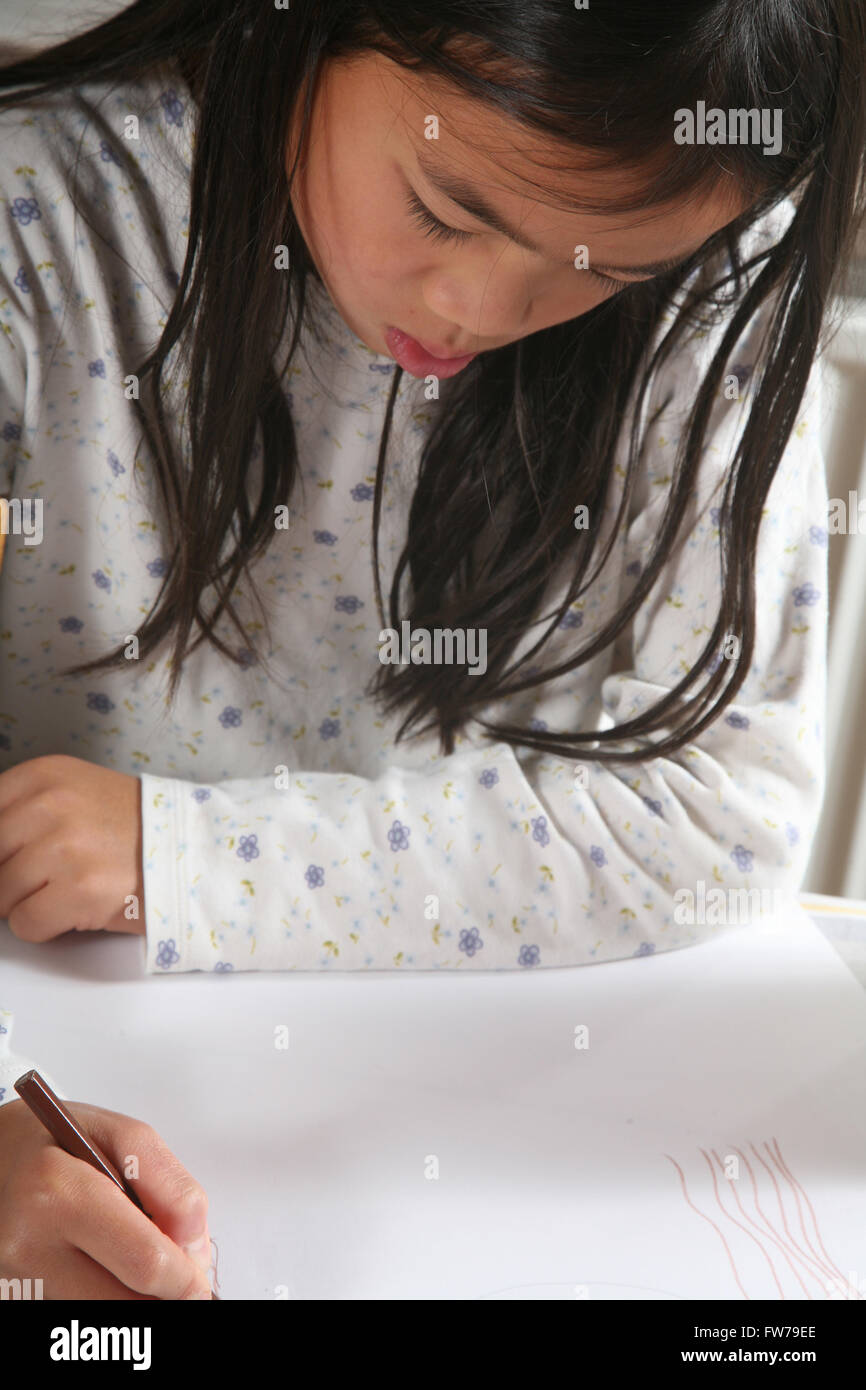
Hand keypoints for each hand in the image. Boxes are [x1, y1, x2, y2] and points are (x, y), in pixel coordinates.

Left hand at [0, 754, 145, 939]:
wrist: (192, 848)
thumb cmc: (131, 829)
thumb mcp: (72, 793)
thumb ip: (22, 811)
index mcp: (45, 775)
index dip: (2, 846)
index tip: (16, 855)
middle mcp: (51, 804)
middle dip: (9, 875)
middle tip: (46, 874)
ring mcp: (65, 848)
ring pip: (1, 896)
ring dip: (29, 902)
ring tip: (67, 888)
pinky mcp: (79, 891)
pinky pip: (25, 924)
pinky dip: (45, 926)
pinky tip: (75, 908)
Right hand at [0, 1098, 213, 1298]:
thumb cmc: (57, 1142)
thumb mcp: (121, 1136)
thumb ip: (170, 1184)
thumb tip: (193, 1249)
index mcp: (58, 1191)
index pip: (143, 1260)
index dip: (184, 1278)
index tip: (200, 1281)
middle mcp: (28, 1244)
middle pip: (124, 1304)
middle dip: (164, 1296)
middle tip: (180, 1280)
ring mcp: (15, 1280)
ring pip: (102, 1317)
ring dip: (134, 1298)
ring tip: (136, 1260)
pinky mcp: (13, 1297)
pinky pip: (77, 1312)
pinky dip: (104, 1296)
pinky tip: (105, 1266)